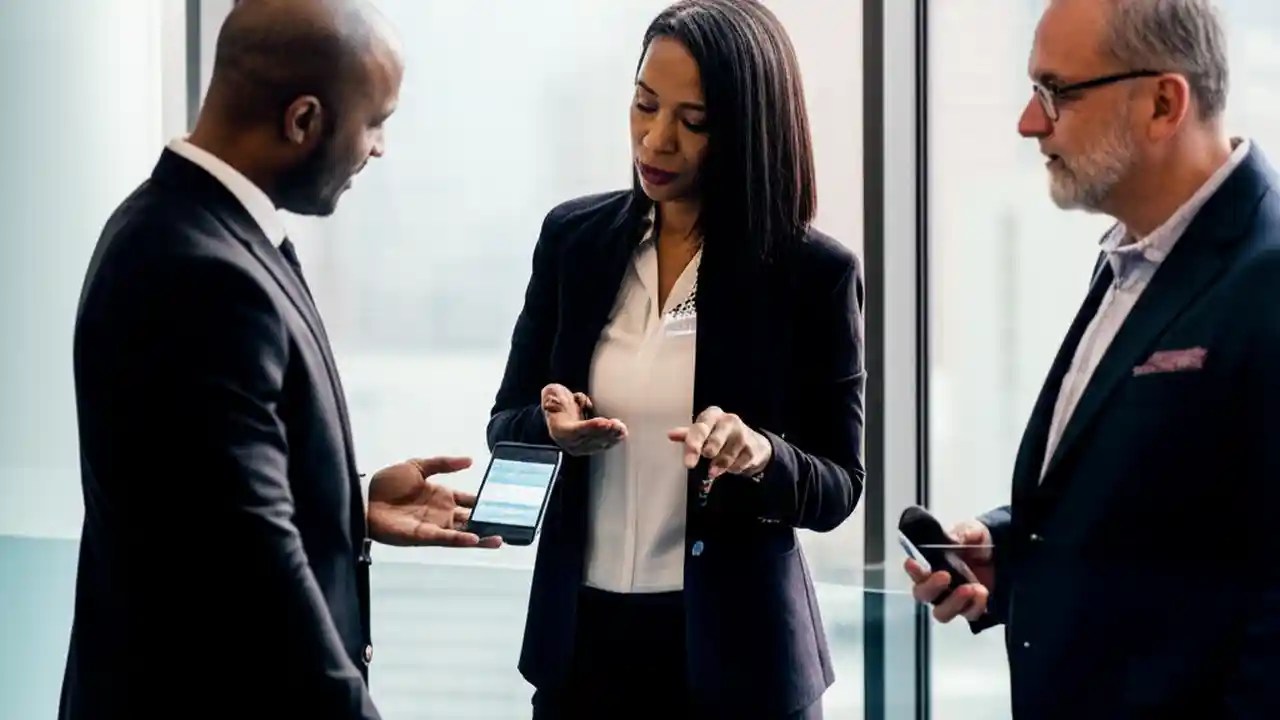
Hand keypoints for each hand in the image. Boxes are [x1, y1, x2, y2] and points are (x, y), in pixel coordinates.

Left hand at [367, 457, 502, 547]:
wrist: (364, 499)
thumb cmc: (387, 483)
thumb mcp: (418, 466)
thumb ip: (444, 463)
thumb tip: (470, 460)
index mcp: (443, 495)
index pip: (470, 500)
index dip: (486, 501)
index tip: (504, 502)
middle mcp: (442, 512)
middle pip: (471, 519)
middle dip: (490, 522)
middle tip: (510, 524)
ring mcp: (435, 525)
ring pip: (464, 532)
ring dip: (482, 536)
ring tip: (500, 539)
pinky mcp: (424, 535)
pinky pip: (446, 538)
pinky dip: (461, 539)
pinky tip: (475, 539)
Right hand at [541, 383, 626, 455]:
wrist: (560, 412)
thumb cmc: (557, 402)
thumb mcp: (552, 395)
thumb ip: (553, 396)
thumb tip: (553, 395)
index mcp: (559, 429)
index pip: (575, 430)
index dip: (590, 427)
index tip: (604, 421)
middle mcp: (569, 442)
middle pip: (589, 439)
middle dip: (604, 432)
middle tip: (616, 424)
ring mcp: (580, 447)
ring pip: (598, 444)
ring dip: (611, 436)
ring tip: (621, 429)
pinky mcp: (590, 447)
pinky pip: (603, 445)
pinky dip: (613, 440)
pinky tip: (621, 434)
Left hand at [668, 406, 771, 480]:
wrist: (752, 442)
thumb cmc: (720, 435)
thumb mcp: (703, 432)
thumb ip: (688, 434)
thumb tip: (671, 434)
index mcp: (712, 415)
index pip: (700, 429)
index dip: (693, 446)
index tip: (688, 464)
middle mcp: (729, 420)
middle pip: (713, 444)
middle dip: (708, 456)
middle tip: (706, 464)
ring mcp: (743, 434)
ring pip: (725, 458)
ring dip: (719, 466)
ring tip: (718, 464)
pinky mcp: (752, 449)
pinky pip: (737, 466)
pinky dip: (732, 469)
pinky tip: (733, 463)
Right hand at [904, 519, 994, 622]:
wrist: (1003, 554)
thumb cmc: (979, 542)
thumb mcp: (973, 531)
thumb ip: (962, 533)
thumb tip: (952, 538)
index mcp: (933, 565)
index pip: (916, 572)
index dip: (912, 570)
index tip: (912, 563)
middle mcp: (940, 586)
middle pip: (923, 595)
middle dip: (931, 587)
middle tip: (945, 576)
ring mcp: (955, 600)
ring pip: (942, 613)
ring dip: (954, 602)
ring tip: (971, 588)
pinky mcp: (973, 609)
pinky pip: (969, 615)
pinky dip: (975, 606)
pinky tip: (983, 592)